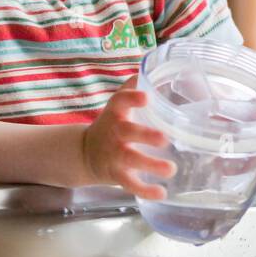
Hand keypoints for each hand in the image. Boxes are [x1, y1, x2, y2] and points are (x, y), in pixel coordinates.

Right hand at [83, 74, 173, 199]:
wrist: (84, 154)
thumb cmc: (111, 124)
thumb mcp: (117, 104)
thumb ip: (133, 87)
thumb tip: (150, 65)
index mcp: (116, 112)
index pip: (120, 101)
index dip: (132, 98)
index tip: (146, 96)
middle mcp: (115, 132)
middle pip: (128, 132)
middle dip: (145, 135)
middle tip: (165, 139)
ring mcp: (114, 154)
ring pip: (131, 159)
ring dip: (150, 164)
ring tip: (171, 169)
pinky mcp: (117, 174)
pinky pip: (130, 184)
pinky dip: (145, 189)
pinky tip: (162, 192)